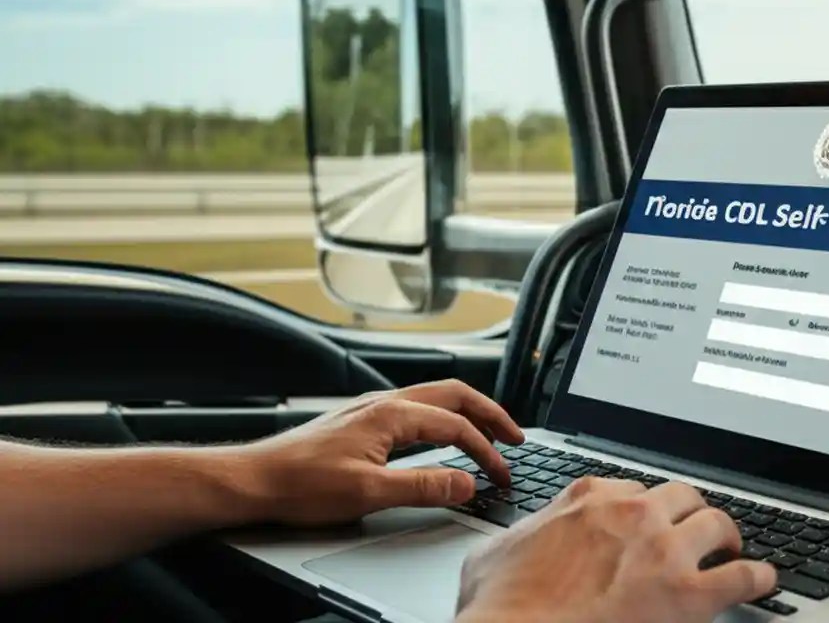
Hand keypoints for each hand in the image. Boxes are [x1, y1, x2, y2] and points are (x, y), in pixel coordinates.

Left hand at [239, 380, 523, 525]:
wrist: (254, 480)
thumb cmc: (300, 484)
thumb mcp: (368, 492)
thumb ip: (423, 486)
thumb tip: (466, 482)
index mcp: (391, 414)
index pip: (456, 426)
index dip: (486, 451)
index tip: (501, 475)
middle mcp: (384, 403)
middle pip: (453, 396)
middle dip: (489, 414)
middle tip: (515, 437)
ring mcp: (371, 410)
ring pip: (434, 399)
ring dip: (467, 413)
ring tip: (488, 432)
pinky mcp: (361, 422)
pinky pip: (416, 409)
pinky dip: (443, 419)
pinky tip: (440, 437)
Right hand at [456, 478, 776, 622]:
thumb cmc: (500, 609)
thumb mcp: (494, 554)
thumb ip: (521, 538)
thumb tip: (512, 547)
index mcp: (588, 498)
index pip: (632, 489)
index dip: (642, 510)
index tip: (647, 523)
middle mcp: (632, 513)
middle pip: (681, 496)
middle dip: (688, 513)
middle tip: (693, 532)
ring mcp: (663, 550)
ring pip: (716, 523)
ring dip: (725, 537)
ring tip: (730, 550)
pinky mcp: (688, 593)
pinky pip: (743, 576)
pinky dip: (758, 579)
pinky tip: (764, 582)